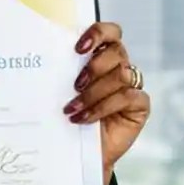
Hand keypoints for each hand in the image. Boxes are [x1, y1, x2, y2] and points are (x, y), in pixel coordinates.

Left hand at [62, 22, 150, 179]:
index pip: (110, 32)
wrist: (79, 152)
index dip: (98, 33)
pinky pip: (128, 97)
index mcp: (102, 55)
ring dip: (94, 92)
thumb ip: (64, 71)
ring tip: (73, 108)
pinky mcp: (140, 105)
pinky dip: (103, 108)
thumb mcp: (64, 90)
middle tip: (75, 84)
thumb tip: (44, 55)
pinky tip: (85, 119)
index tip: (78, 48)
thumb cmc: (71, 115)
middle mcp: (119, 66)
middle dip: (94, 66)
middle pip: (117, 51)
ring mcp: (132, 85)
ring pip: (121, 74)